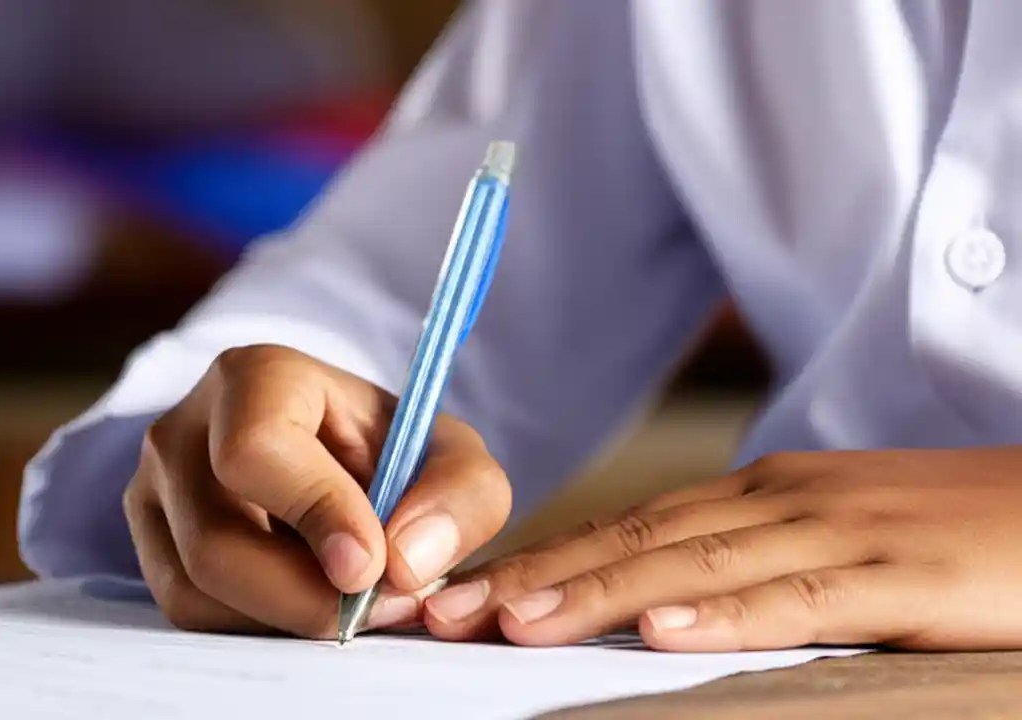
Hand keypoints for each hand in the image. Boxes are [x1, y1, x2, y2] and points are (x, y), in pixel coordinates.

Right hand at [123, 345, 510, 638]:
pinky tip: (304, 602)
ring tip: (348, 603)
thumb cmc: (387, 451)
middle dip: (306, 597)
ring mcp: (151, 494)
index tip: (372, 566)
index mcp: (255, 378)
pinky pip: (189, 614)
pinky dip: (257, 626)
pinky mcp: (149, 549)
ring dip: (284, 619)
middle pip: (215, 544)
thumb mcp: (447, 453)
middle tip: (374, 608)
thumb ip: (461, 494)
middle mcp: (181, 431)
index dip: (315, 514)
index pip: (255, 450)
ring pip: (197, 592)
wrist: (333, 459)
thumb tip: (405, 563)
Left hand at [423, 448, 1021, 650]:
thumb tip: (666, 608)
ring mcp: (841, 531)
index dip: (544, 561)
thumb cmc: (954, 532)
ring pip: (697, 565)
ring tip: (514, 620)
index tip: (468, 596)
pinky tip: (661, 632)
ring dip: (597, 593)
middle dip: (536, 578)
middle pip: (639, 541)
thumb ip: (756, 565)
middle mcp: (783, 502)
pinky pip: (801, 598)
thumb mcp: (838, 539)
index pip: (632, 529)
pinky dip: (726, 614)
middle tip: (445, 612)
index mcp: (763, 495)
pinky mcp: (903, 573)